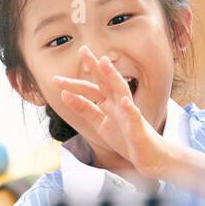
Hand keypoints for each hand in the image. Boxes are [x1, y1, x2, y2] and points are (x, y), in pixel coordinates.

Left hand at [52, 46, 172, 178]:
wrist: (149, 155)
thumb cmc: (125, 137)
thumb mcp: (99, 122)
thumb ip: (84, 108)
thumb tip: (64, 94)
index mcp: (109, 104)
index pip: (90, 90)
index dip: (73, 84)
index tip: (55, 78)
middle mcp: (119, 104)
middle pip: (105, 82)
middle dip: (95, 66)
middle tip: (83, 50)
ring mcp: (130, 114)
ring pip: (122, 92)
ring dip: (113, 77)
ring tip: (104, 63)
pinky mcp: (139, 129)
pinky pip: (135, 118)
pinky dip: (130, 110)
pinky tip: (125, 102)